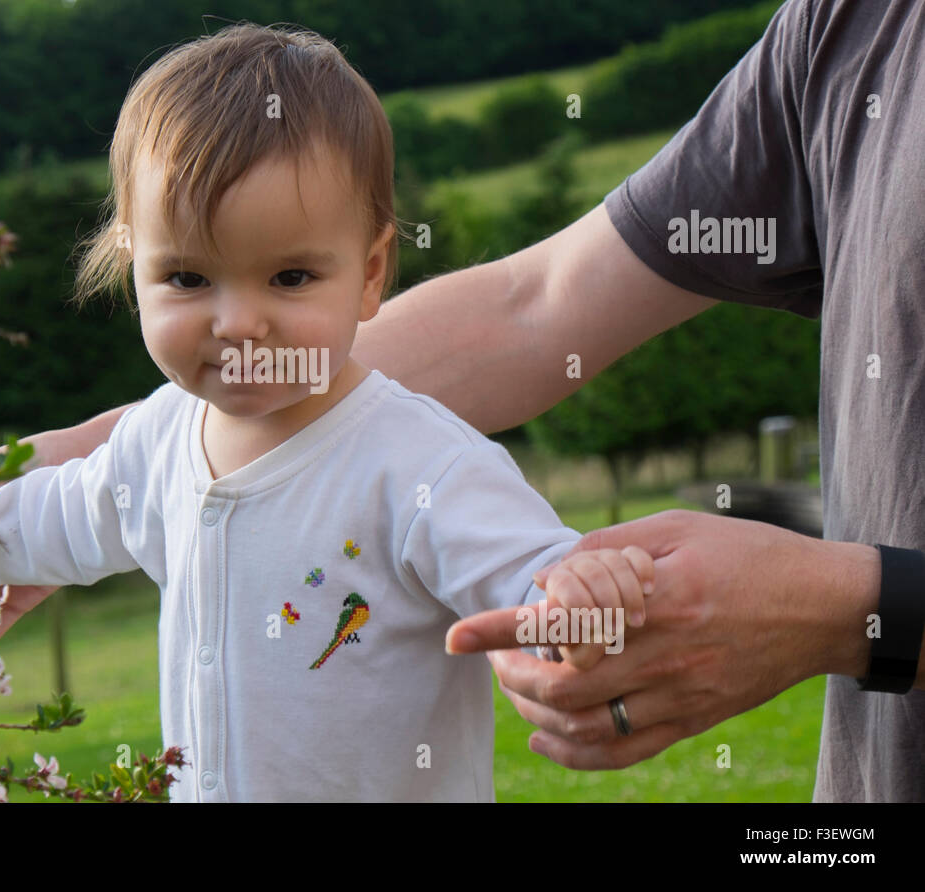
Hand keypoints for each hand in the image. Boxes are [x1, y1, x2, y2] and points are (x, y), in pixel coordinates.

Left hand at [444, 509, 878, 769]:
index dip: (498, 632)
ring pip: (585, 726)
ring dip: (535, 714)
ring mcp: (679, 695)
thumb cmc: (747, 554)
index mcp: (653, 600)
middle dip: (511, 676)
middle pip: (560, 687)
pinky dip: (575, 754)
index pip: (557, 622)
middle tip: (495, 659)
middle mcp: (662, 654)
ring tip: (517, 690)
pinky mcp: (693, 721)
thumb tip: (545, 582)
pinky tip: (546, 739)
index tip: (457, 638)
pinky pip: (623, 752)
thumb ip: (605, 550)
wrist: (824, 607)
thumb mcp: (677, 527)